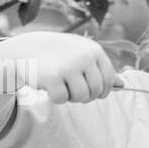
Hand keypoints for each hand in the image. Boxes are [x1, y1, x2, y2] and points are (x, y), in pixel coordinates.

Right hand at [0, 31, 118, 103]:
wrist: (26, 48)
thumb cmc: (58, 54)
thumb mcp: (82, 56)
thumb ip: (101, 70)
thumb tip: (123, 85)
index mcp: (94, 50)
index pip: (109, 80)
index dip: (100, 90)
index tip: (88, 88)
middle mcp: (84, 56)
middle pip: (96, 91)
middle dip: (85, 95)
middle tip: (70, 86)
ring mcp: (69, 66)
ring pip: (81, 97)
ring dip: (71, 97)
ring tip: (61, 85)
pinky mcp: (52, 76)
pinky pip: (62, 99)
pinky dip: (55, 97)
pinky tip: (49, 85)